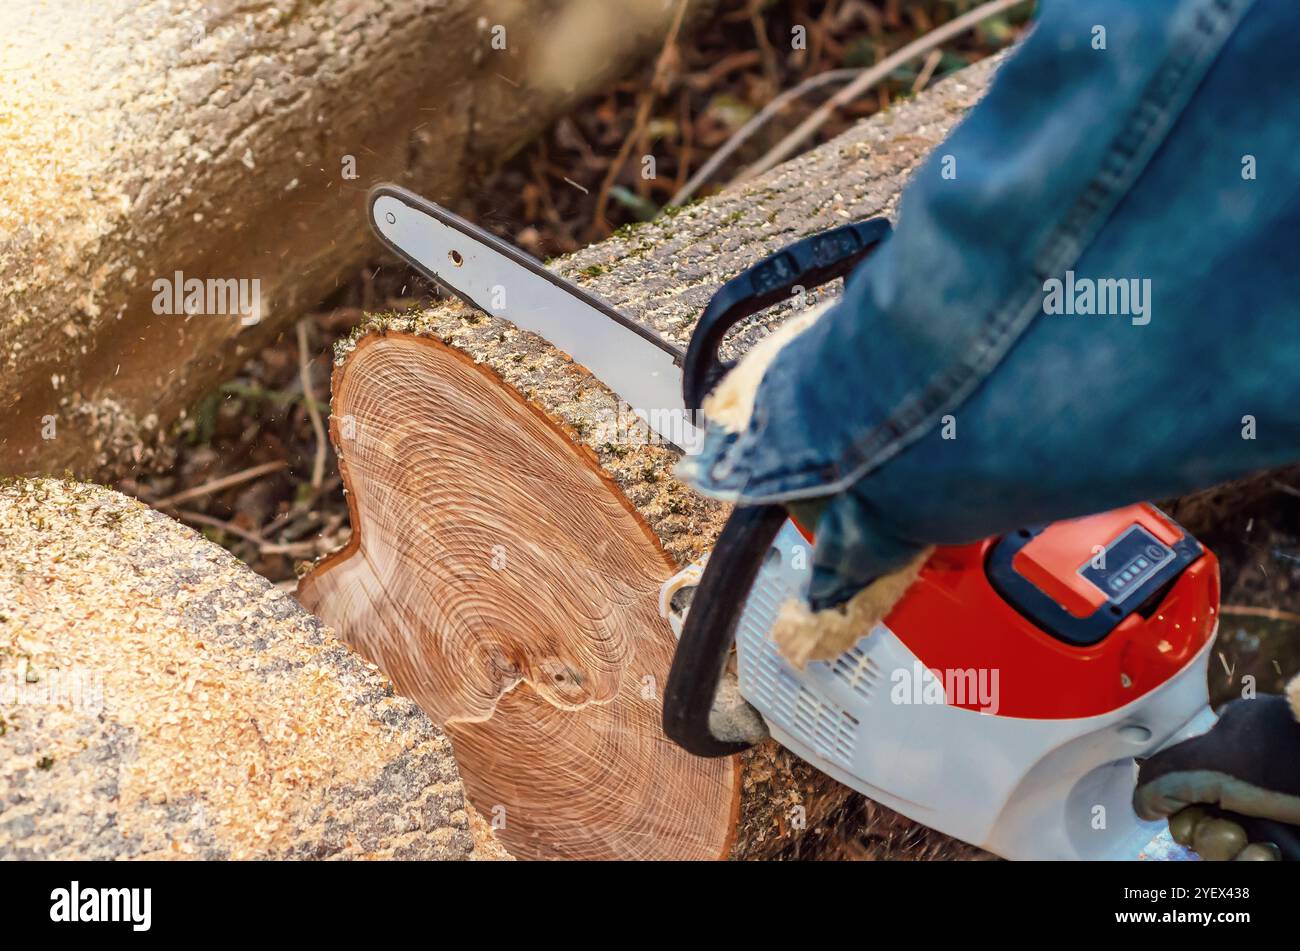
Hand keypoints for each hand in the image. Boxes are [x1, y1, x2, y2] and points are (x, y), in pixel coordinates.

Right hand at [1134, 694, 1299, 859]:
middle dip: (1207, 835)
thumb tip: (1141, 802)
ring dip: (1230, 854)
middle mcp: (1250, 786)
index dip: (1180, 808)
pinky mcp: (1291, 843)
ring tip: (1256, 848)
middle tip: (1228, 832)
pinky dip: (1254, 864)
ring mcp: (1275, 817)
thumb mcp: (1214, 758)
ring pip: (1228, 850)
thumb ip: (1164, 774)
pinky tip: (1269, 855)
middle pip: (1202, 823)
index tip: (1189, 813)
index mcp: (1230, 751)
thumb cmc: (1286, 758)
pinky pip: (1256, 862)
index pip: (1184, 788)